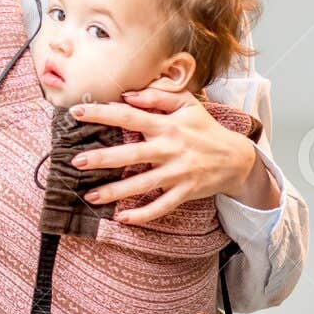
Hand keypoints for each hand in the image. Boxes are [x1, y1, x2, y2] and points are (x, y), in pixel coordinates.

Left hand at [67, 87, 279, 224]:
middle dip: (103, 158)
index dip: (102, 113)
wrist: (237, 158)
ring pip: (143, 184)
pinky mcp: (185, 192)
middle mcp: (170, 149)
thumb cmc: (205, 129)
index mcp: (168, 125)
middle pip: (132, 154)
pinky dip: (143, 214)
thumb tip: (127, 95)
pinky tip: (121, 218)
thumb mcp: (187, 104)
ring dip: (115, 192)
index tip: (76, 112)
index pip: (129, 116)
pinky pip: (162, 206)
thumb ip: (158, 96)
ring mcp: (178, 173)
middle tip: (76, 161)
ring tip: (90, 196)